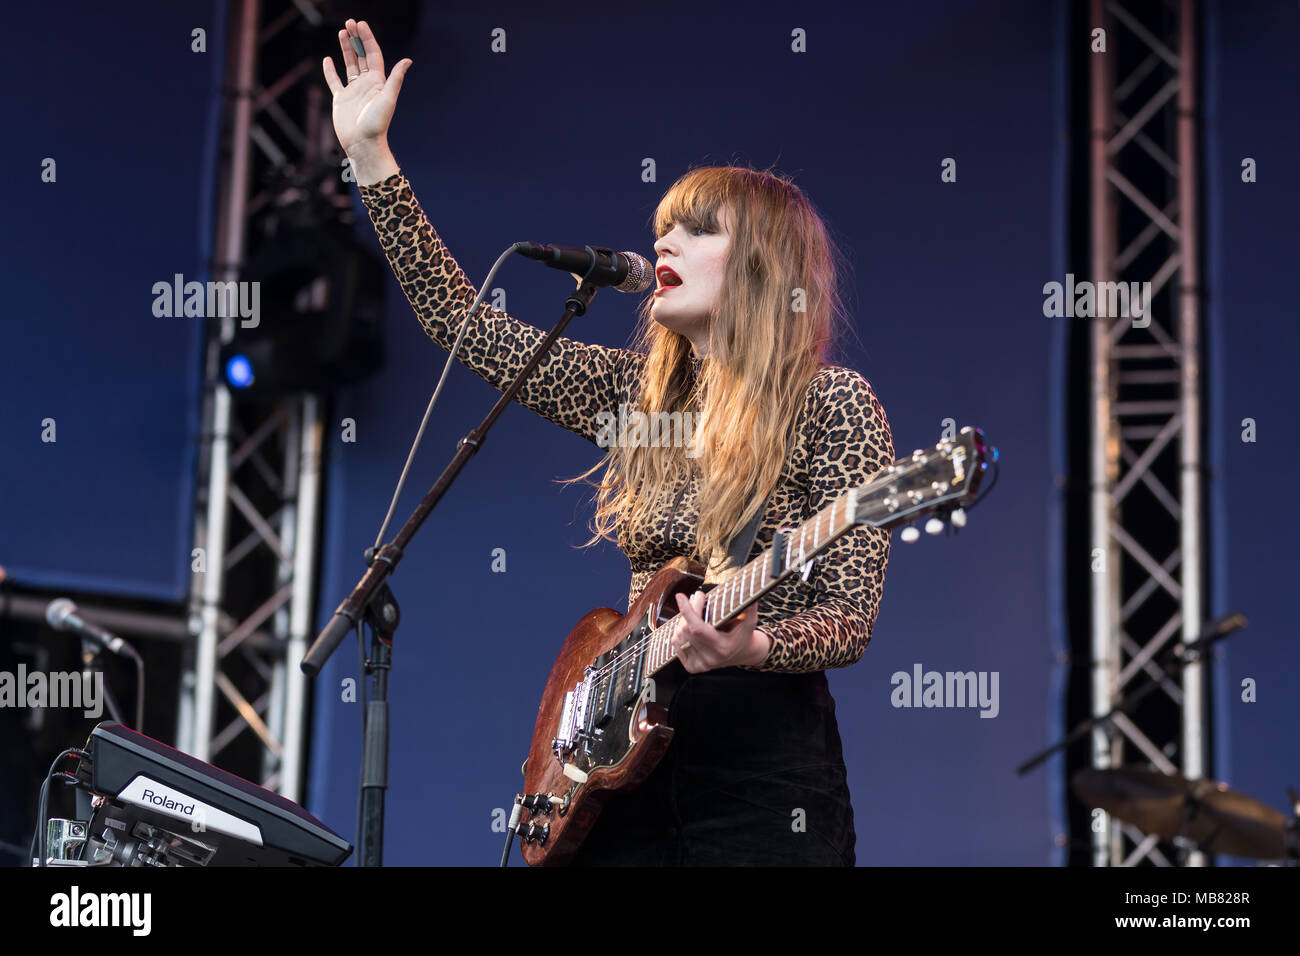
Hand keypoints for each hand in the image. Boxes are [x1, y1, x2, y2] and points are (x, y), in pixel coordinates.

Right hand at [321, 18, 411, 155]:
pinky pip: (335, 81)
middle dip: (356, 38)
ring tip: (341, 32)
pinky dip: (330, 70)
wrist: (363, 144)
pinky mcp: (341, 99)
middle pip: (361, 56)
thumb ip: (396, 79)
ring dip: (346, 49)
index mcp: (378, 82)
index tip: (360, 25)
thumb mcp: (388, 99)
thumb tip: (408, 60)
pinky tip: (328, 59)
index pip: (372, 54)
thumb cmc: (377, 124)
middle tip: (349, 22)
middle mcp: (366, 84)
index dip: (367, 39)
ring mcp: (353, 91)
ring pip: (349, 65)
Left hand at [671, 591, 770, 673]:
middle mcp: (709, 658)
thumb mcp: (749, 624)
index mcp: (722, 647)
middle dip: (688, 610)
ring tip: (693, 612)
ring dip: (682, 621)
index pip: (697, 628)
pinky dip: (679, 633)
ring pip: (678, 637)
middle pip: (686, 629)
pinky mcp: (692, 667)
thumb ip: (750, 611)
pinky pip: (676, 645)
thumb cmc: (743, 636)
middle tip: (696, 598)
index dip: (687, 611)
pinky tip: (688, 627)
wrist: (741, 655)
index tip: (680, 596)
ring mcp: (699, 664)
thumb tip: (752, 598)